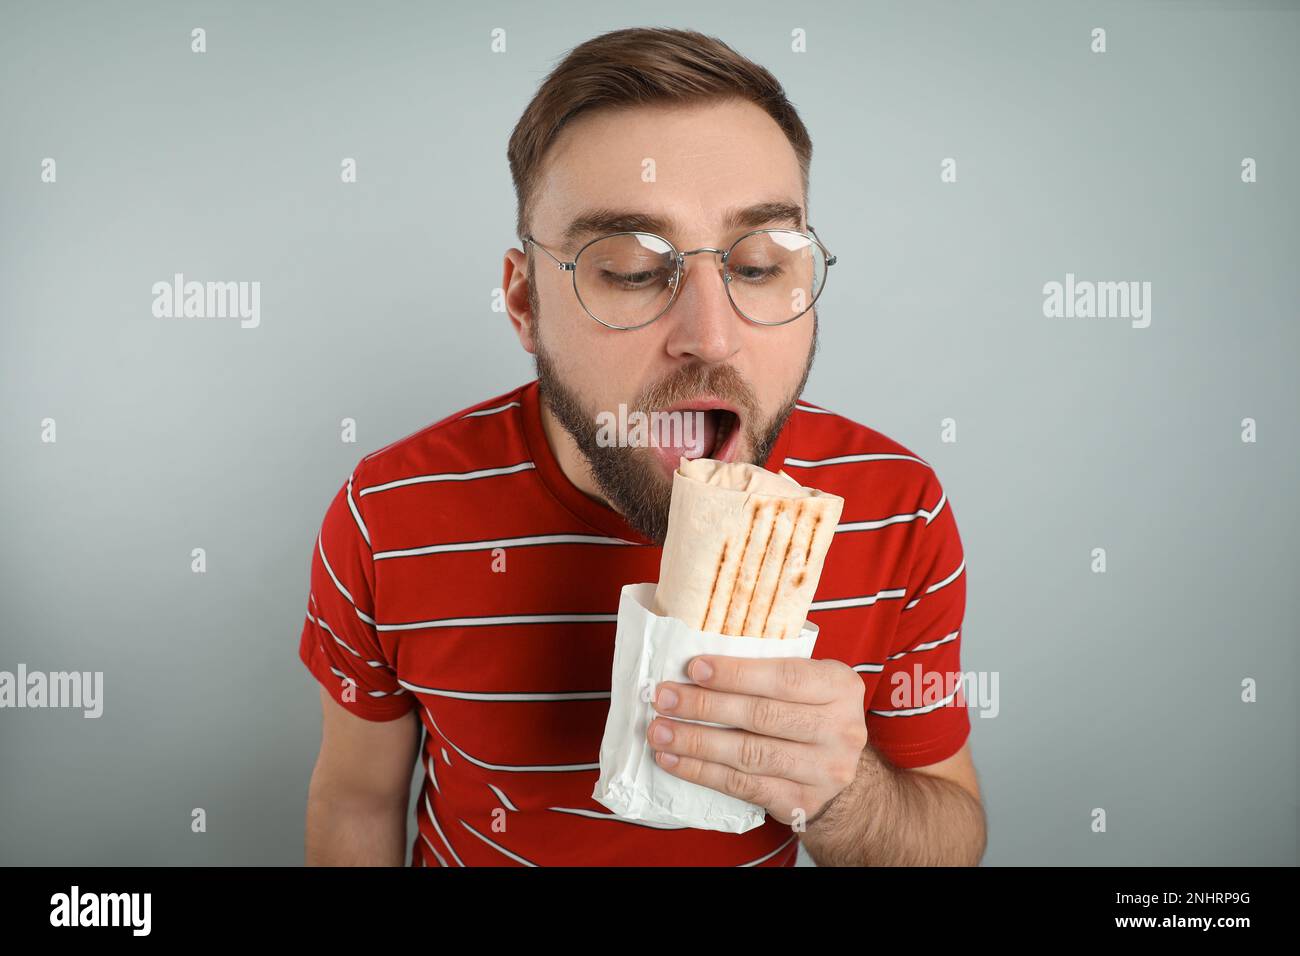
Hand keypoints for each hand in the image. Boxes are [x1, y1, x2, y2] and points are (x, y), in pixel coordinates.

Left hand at [647, 655, 868, 826]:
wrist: (842, 774)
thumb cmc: (812, 714)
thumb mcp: (811, 681)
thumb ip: (770, 669)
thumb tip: (701, 663)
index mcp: (840, 687)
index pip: (784, 678)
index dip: (736, 673)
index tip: (694, 668)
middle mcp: (839, 730)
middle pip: (761, 716)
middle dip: (705, 706)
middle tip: (664, 698)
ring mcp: (823, 771)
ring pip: (748, 754)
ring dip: (695, 743)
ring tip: (659, 732)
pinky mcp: (800, 803)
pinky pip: (742, 786)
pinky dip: (702, 773)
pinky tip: (673, 761)